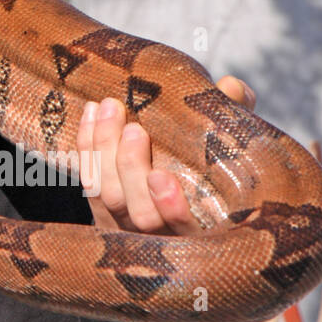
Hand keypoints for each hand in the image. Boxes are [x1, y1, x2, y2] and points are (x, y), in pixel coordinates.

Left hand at [77, 74, 254, 234]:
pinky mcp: (101, 209)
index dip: (172, 208)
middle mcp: (162, 235)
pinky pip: (87, 180)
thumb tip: (230, 86)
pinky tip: (92, 111)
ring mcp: (127, 225)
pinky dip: (86, 145)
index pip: (186, 231)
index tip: (160, 175)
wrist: (176, 162)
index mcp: (204, 227)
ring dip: (104, 150)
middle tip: (135, 129)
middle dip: (131, 169)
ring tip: (111, 108)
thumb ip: (234, 115)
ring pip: (107, 196)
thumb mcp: (231, 140)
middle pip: (139, 213)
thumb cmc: (215, 159)